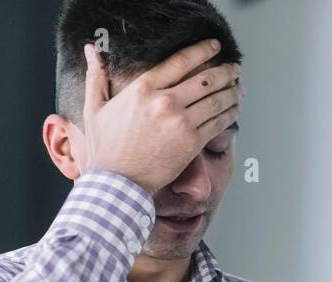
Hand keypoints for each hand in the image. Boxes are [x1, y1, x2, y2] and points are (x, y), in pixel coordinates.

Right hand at [80, 38, 242, 193]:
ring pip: (216, 99)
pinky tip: (235, 110)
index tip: (214, 48)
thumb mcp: (95, 108)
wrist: (117, 183)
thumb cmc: (105, 149)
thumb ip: (96, 77)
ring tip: (240, 88)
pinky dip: (230, 114)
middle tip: (235, 69)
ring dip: (233, 91)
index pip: (181, 61)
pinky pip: (218, 123)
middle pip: (205, 78)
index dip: (202, 51)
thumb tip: (91, 49)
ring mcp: (180, 122)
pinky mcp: (191, 143)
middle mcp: (164, 101)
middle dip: (225, 71)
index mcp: (143, 88)